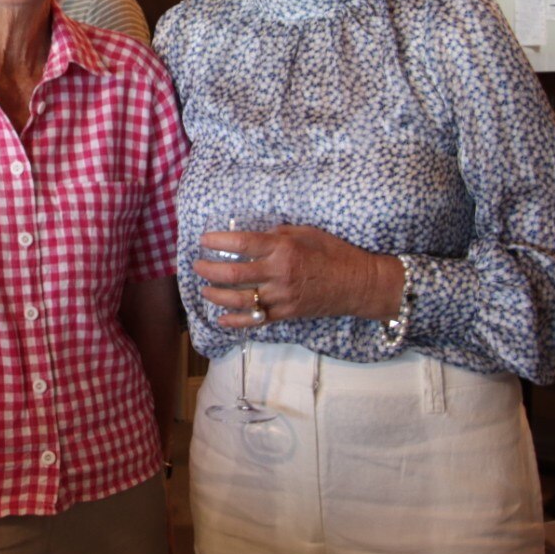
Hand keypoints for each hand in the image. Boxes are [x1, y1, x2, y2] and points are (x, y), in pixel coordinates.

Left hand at [194, 224, 402, 328]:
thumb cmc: (333, 252)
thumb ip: (277, 234)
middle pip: (234, 273)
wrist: (357, 284)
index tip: (203, 239)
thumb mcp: (305, 232)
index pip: (242, 243)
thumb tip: (252, 237)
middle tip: (197, 265)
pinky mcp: (286, 314)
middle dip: (210, 269)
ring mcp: (281, 297)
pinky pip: (256, 320)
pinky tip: (220, 318)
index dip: (218, 241)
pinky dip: (236, 321)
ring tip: (204, 289)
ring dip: (216, 295)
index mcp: (283, 249)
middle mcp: (279, 273)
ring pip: (240, 299)